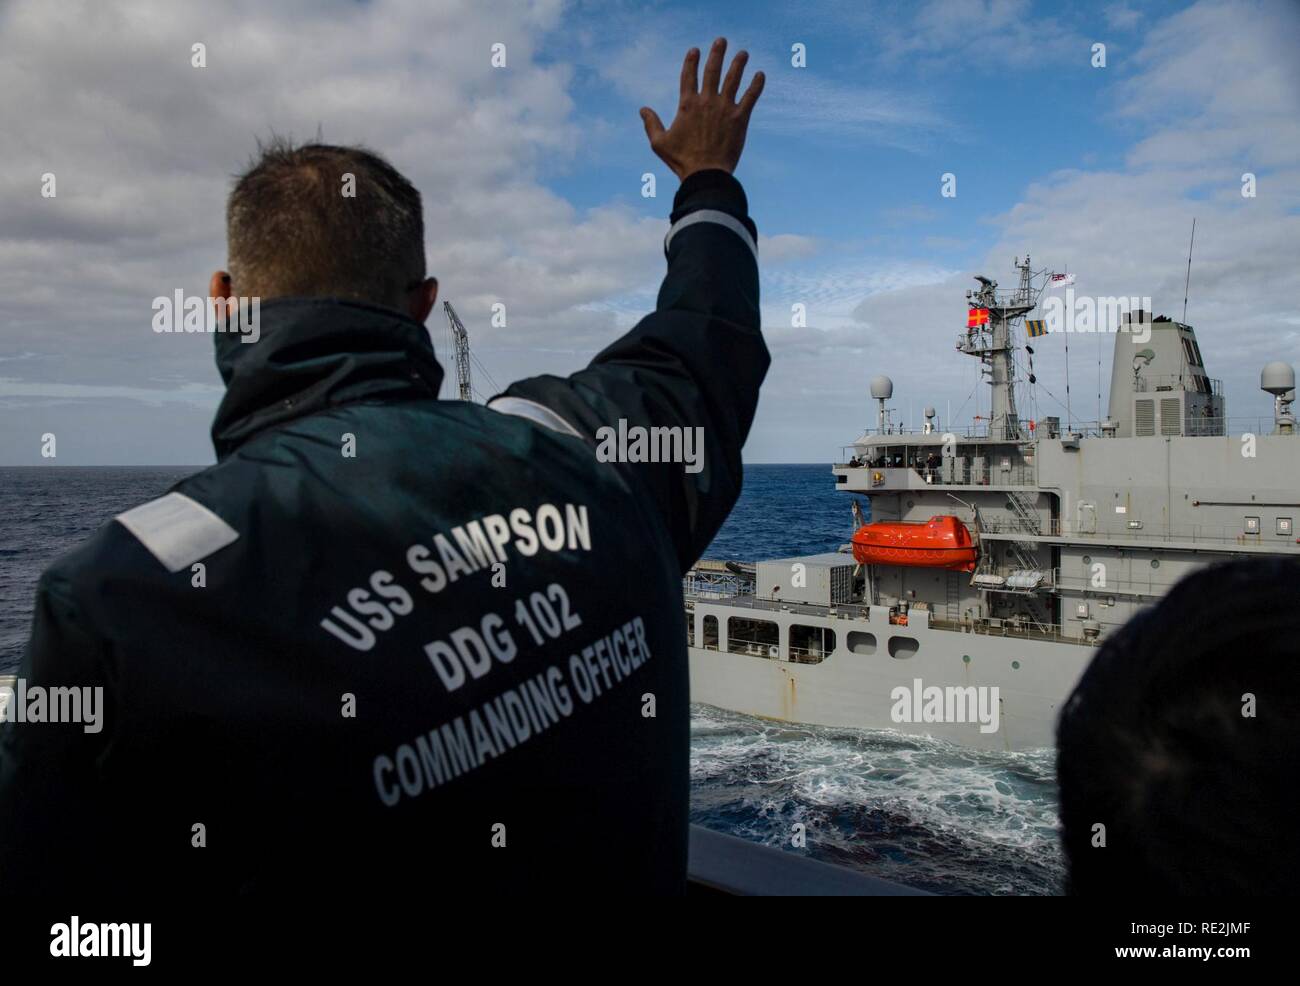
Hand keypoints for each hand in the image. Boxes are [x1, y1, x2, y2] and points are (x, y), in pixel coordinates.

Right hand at [640, 38, 763, 180]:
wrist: (706, 174)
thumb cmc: (682, 161)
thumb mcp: (659, 143)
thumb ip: (651, 124)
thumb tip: (643, 109)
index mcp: (687, 104)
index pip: (689, 75)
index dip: (691, 61)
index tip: (695, 50)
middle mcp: (707, 101)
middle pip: (713, 70)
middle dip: (717, 53)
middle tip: (721, 41)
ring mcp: (724, 108)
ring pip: (733, 79)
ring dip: (738, 64)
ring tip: (743, 54)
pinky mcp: (739, 118)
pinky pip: (750, 97)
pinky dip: (756, 85)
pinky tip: (760, 75)